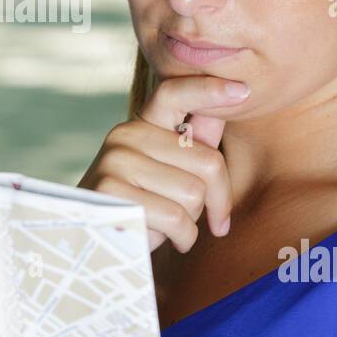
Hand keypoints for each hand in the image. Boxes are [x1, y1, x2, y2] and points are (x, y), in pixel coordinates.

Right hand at [78, 74, 246, 252]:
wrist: (93, 248)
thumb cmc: (142, 209)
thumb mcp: (170, 172)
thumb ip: (196, 140)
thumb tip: (229, 100)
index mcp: (141, 124)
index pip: (174, 93)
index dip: (208, 89)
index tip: (243, 90)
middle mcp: (125, 135)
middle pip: (207, 162)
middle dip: (215, 200)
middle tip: (197, 216)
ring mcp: (115, 162)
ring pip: (193, 193)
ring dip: (193, 222)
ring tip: (170, 227)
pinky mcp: (111, 194)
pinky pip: (176, 219)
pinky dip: (182, 238)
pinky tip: (164, 239)